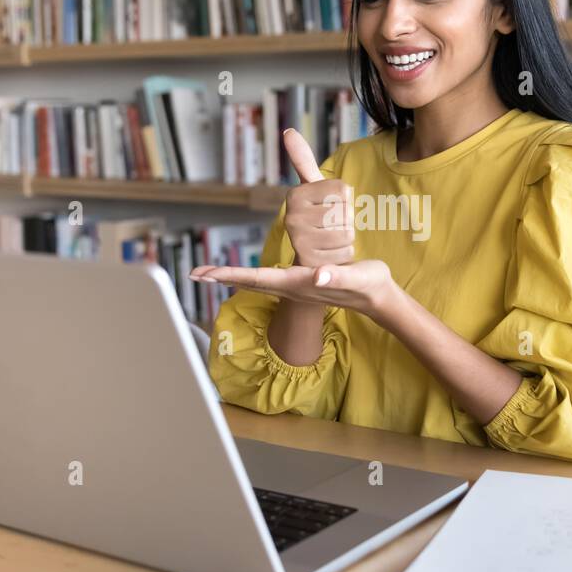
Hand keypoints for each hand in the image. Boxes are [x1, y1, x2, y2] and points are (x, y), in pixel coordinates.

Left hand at [190, 259, 397, 322]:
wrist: (377, 298)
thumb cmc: (369, 285)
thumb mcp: (357, 276)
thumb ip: (338, 275)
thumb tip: (316, 275)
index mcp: (299, 283)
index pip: (257, 278)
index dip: (230, 274)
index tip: (206, 274)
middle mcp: (292, 287)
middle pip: (249, 282)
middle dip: (222, 278)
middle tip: (193, 274)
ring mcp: (295, 287)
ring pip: (256, 282)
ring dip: (231, 278)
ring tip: (209, 274)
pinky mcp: (301, 283)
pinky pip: (267, 280)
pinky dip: (248, 276)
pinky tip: (242, 274)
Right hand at [281, 128, 353, 268]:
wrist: (312, 256)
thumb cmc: (318, 215)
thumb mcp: (313, 188)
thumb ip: (302, 160)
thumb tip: (287, 130)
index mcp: (295, 195)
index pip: (342, 190)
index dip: (345, 199)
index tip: (330, 205)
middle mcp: (291, 215)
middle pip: (344, 211)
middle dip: (346, 218)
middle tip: (332, 225)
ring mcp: (298, 240)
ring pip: (346, 231)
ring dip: (347, 236)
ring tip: (332, 238)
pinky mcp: (309, 261)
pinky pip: (345, 251)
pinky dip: (345, 253)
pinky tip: (332, 253)